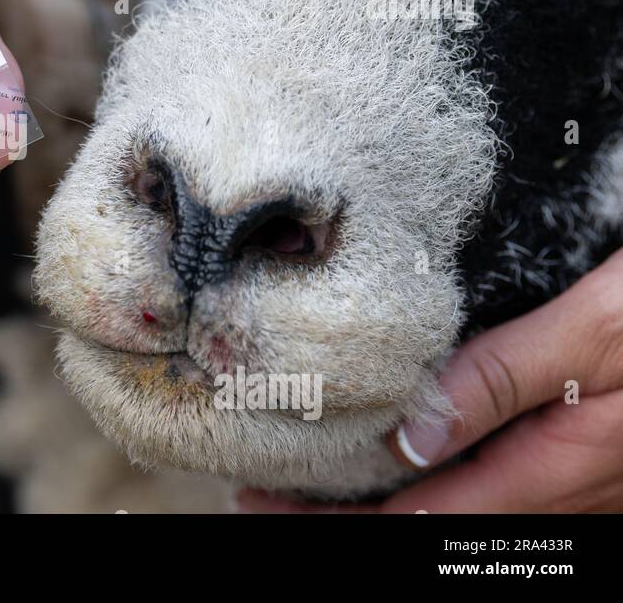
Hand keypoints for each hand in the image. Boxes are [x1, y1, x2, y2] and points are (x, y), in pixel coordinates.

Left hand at [239, 248, 622, 512]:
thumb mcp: (601, 328)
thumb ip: (507, 377)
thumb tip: (413, 434)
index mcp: (566, 467)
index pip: (432, 521)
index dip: (347, 525)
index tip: (269, 505)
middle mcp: (573, 492)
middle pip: (441, 526)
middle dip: (351, 521)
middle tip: (265, 497)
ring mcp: (586, 484)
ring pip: (469, 512)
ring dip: (389, 505)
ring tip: (311, 485)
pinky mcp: (592, 462)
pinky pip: (501, 489)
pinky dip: (437, 482)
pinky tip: (401, 456)